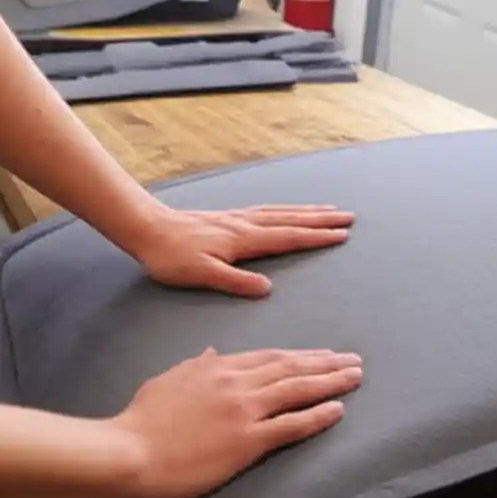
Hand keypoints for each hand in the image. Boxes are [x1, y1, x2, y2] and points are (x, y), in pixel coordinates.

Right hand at [112, 348, 362, 497]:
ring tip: (355, 377)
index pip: (269, 356)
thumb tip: (212, 352)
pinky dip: (318, 415)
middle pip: (290, 367)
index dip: (300, 355)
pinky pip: (291, 425)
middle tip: (353, 360)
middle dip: (325, 363)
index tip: (322, 354)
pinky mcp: (247, 441)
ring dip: (331, 382)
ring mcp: (244, 410)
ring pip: (297, 389)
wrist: (130, 452)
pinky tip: (338, 410)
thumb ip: (195, 365)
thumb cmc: (140, 420)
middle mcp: (236, 382)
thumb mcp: (168, 380)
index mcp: (217, 366)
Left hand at [133, 205, 354, 296]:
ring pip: (281, 212)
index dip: (316, 237)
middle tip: (349, 217)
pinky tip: (289, 211)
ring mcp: (238, 218)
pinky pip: (267, 210)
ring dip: (307, 211)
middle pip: (291, 219)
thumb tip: (267, 288)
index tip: (342, 235)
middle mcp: (245, 224)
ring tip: (329, 210)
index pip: (288, 237)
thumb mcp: (201, 274)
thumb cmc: (171, 256)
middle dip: (321, 219)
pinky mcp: (229, 218)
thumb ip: (234, 281)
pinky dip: (286, 209)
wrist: (147, 229)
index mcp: (244, 240)